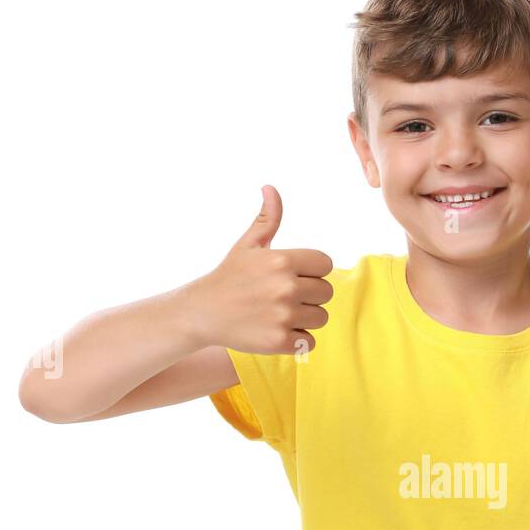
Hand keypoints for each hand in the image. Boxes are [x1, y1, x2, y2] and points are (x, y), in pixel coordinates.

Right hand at [183, 186, 333, 353]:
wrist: (202, 312)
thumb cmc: (229, 276)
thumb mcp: (247, 245)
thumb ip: (267, 219)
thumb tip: (270, 188)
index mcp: (282, 260)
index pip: (325, 265)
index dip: (313, 271)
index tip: (294, 276)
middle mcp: (285, 287)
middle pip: (326, 292)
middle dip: (310, 295)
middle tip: (284, 297)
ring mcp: (283, 316)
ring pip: (320, 318)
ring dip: (305, 318)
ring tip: (280, 313)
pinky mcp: (279, 341)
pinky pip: (309, 341)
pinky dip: (296, 339)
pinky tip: (276, 330)